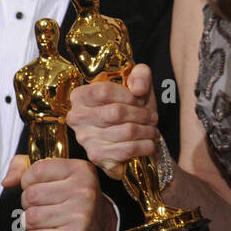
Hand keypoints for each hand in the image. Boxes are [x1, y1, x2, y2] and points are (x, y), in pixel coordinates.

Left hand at [1, 155, 116, 230]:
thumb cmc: (75, 201)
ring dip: (32, 224)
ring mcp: (81, 216)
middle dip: (30, 204)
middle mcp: (83, 191)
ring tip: (48, 222)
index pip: (36, 171)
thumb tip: (7, 181)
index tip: (40, 187)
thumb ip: (26, 167)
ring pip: (30, 218)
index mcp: (80, 170)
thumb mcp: (58, 175)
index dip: (29, 182)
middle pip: (30, 196)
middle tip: (45, 208)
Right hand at [66, 64, 159, 181]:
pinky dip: (145, 145)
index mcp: (80, 96)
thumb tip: (139, 88)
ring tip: (153, 129)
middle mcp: (77, 117)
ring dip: (147, 131)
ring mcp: (85, 138)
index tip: (140, 99)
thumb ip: (140, 74)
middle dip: (142, 114)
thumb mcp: (137, 84)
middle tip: (153, 117)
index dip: (128, 95)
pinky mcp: (97, 156)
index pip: (104, 91)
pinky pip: (127, 149)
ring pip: (126, 131)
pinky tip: (149, 142)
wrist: (130, 136)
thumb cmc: (130, 107)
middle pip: (116, 112)